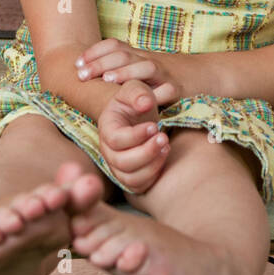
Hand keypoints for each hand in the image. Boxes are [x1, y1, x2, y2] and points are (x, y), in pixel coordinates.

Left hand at [76, 38, 181, 102]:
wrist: (206, 74)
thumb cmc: (167, 76)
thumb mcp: (143, 69)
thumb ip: (122, 69)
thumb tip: (89, 74)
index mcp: (138, 55)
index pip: (114, 45)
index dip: (94, 52)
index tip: (77, 64)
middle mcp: (150, 60)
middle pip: (124, 54)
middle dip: (101, 63)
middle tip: (82, 75)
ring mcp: (165, 73)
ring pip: (145, 66)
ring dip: (126, 72)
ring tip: (108, 80)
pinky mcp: (179, 88)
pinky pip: (168, 88)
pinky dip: (155, 92)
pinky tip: (142, 100)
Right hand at [97, 80, 169, 194]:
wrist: (135, 115)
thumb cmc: (135, 101)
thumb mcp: (135, 88)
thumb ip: (138, 93)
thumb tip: (145, 104)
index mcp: (107, 129)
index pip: (115, 140)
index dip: (135, 136)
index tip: (153, 126)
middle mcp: (108, 151)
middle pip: (122, 162)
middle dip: (146, 152)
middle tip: (163, 137)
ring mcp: (117, 166)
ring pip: (131, 178)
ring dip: (152, 164)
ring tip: (166, 145)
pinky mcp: (130, 177)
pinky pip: (139, 186)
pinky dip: (153, 174)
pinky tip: (164, 155)